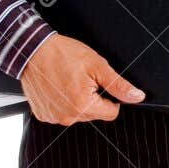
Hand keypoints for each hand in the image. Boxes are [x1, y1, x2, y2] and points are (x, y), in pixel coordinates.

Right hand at [19, 33, 145, 125]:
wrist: (31, 50)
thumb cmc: (62, 54)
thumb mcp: (96, 65)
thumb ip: (118, 84)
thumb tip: (137, 97)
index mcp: (84, 106)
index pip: (112, 112)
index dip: (110, 97)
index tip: (100, 83)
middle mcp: (68, 117)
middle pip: (94, 114)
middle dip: (93, 98)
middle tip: (81, 79)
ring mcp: (54, 117)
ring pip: (78, 114)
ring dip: (77, 101)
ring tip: (68, 81)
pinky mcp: (43, 115)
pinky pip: (61, 113)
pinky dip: (62, 102)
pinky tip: (57, 87)